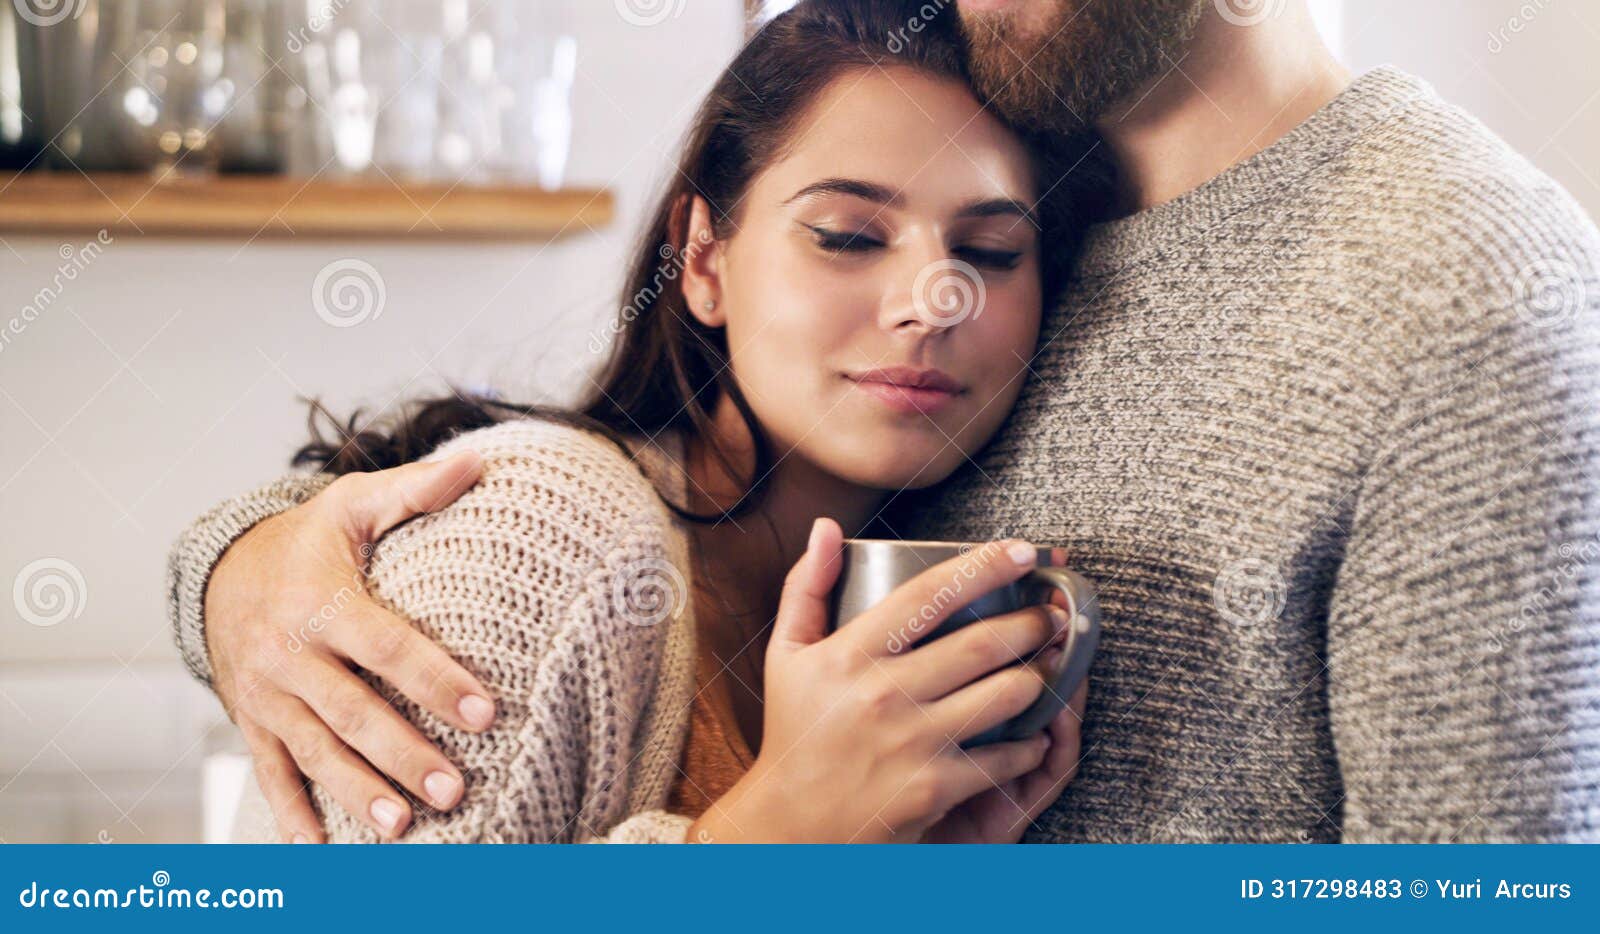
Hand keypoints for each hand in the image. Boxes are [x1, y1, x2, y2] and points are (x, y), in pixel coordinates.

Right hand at [205, 451, 496, 841]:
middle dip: (403, 754)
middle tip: (455, 789)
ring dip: (357, 791)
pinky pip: (270, 771)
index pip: (389, 646)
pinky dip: (292, 811)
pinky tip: (321, 847)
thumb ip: (416, 490)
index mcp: (322, 602)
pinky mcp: (252, 721)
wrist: (222, 569)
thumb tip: (477, 463)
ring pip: (315, 750)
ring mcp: (267, 694)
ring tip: (403, 824)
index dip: (436, 680)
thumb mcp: (354, 505)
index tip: (486, 711)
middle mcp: (289, 654)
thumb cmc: (309, 539)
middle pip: (353, 712)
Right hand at [689, 519, 1069, 842]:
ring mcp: (911, 741)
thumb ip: (807, 586)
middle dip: (1033, 623)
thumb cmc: (796, 731)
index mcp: (849, 654)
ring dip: (1041, 678)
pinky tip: (1036, 734)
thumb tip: (826, 526)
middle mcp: (882, 693)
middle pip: (981, 644)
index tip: (1023, 550)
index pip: (928, 594)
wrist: (789, 825)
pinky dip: (1029, 745)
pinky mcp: (933, 786)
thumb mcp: (788, 655)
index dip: (985, 566)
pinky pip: (1003, 756)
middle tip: (1055, 614)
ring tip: (1052, 666)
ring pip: (1004, 696)